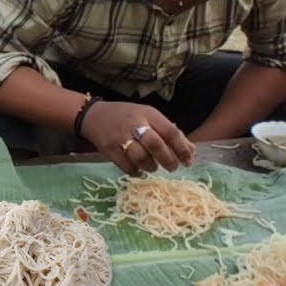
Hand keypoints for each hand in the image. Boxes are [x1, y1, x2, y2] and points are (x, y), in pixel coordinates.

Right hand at [80, 101, 195, 174]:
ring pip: (140, 157)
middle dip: (168, 159)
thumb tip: (191, 150)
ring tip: (154, 167)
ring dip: (151, 166)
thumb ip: (168, 132)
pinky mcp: (109, 150)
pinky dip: (136, 171)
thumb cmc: (127, 116)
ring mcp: (120, 137)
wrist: (94, 116)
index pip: (170, 131)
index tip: (188, 160)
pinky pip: (126, 166)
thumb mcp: (148, 116)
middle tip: (173, 167)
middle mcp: (134, 124)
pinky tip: (140, 170)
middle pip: (155, 144)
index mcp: (148, 114)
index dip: (182, 148)